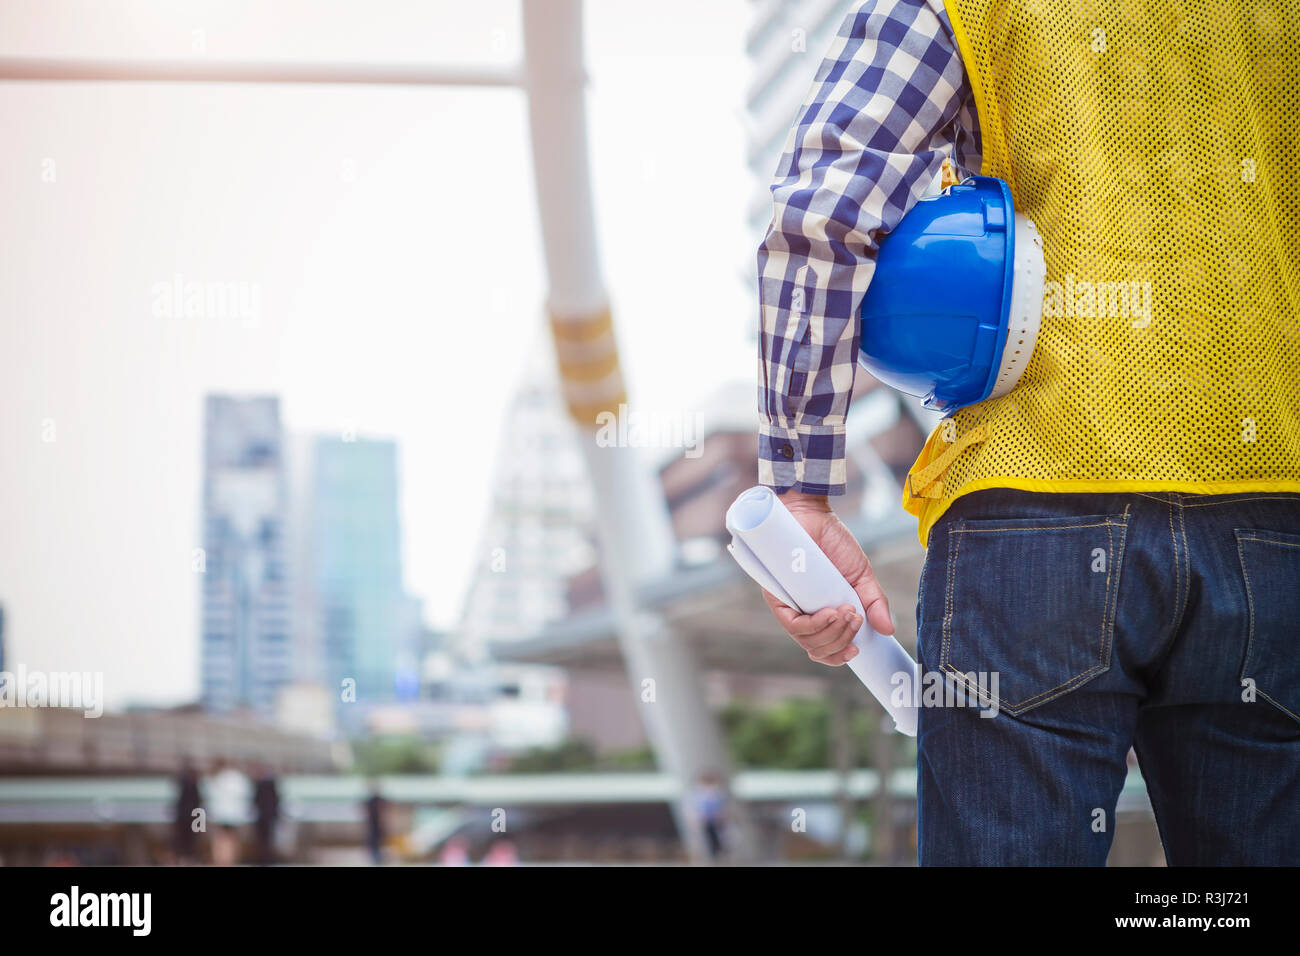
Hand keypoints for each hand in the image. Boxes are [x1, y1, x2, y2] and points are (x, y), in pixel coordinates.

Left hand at [760, 490, 894, 665]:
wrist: (812, 515)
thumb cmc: (834, 543)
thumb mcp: (860, 575)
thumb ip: (874, 602)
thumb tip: (889, 630)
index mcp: (819, 613)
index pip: (823, 648)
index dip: (838, 656)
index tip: (857, 651)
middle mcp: (801, 613)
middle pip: (816, 648)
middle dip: (841, 641)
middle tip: (857, 618)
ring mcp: (787, 605)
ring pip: (805, 640)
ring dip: (832, 633)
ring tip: (848, 613)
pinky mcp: (776, 595)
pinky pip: (792, 624)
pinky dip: (815, 625)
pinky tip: (832, 614)